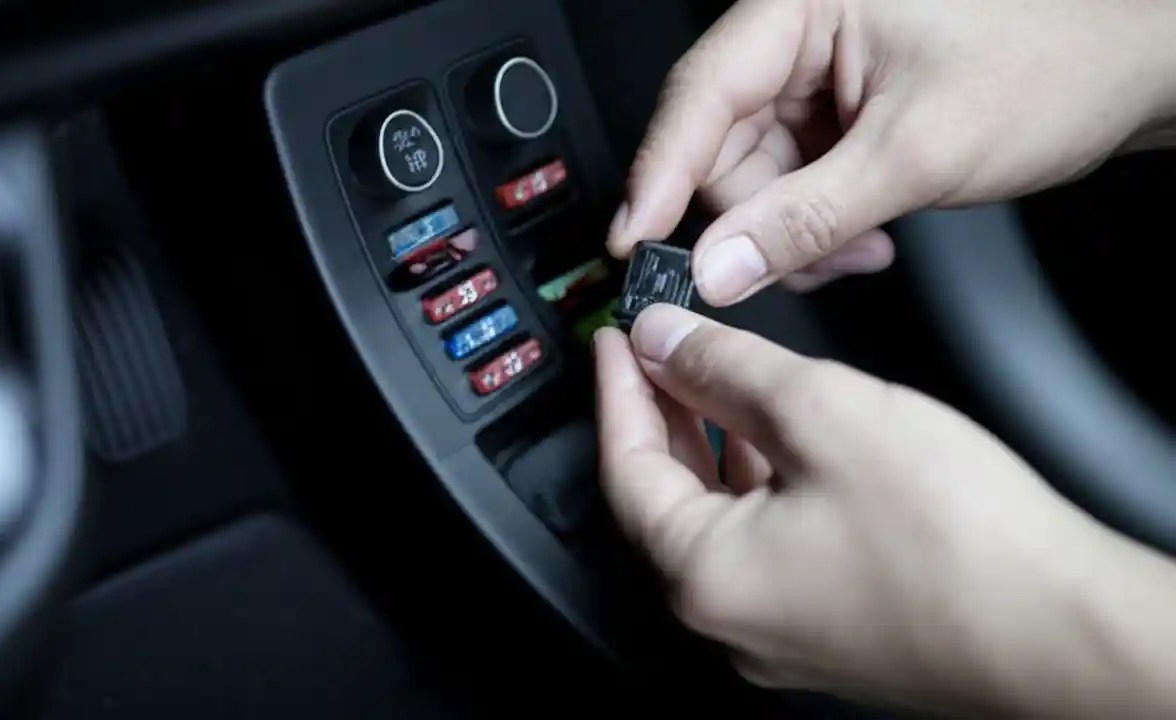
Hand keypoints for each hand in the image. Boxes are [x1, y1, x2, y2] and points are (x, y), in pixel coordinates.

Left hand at [594, 305, 1175, 717]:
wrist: (1065, 631)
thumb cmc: (958, 540)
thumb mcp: (821, 411)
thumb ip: (726, 369)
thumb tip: (665, 342)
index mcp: (704, 575)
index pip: (624, 468)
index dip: (618, 391)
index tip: (617, 340)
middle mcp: (729, 620)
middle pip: (664, 499)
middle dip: (661, 416)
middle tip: (658, 351)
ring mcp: (780, 635)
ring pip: (717, 523)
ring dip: (712, 449)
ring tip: (714, 384)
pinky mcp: (829, 632)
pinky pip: (764, 549)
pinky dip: (757, 488)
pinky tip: (779, 449)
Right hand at [608, 0, 1175, 300]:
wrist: (1127, 67)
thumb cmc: (1051, 63)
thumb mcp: (915, 153)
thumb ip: (803, 217)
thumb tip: (718, 267)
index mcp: (803, 4)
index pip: (700, 94)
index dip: (659, 175)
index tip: (634, 244)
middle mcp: (799, 31)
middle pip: (718, 142)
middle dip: (749, 217)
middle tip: (794, 263)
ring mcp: (817, 71)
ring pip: (752, 172)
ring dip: (788, 228)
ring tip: (854, 246)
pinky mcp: (836, 105)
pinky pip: (789, 177)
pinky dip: (814, 219)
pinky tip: (860, 233)